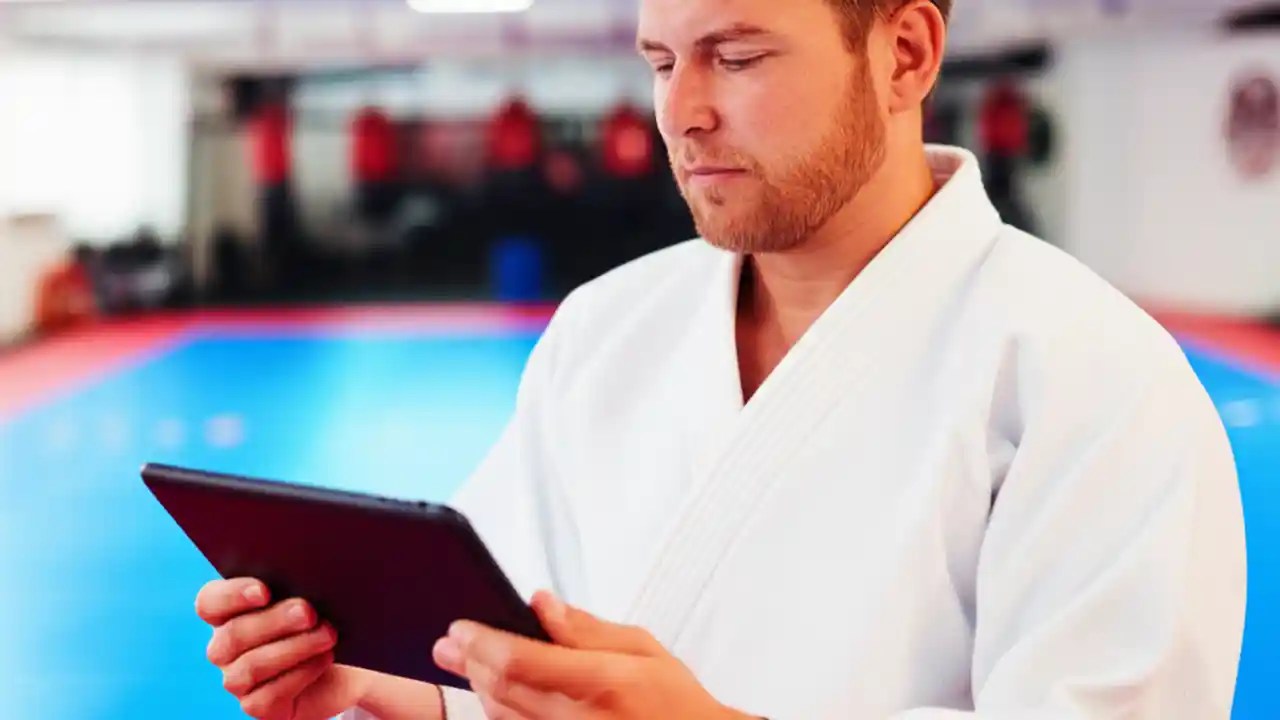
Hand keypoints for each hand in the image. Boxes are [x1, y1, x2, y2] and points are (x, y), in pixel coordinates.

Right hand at [195, 577, 374, 719]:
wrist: (341, 663)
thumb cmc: (320, 620)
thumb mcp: (311, 597)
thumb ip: (300, 583)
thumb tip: (308, 571)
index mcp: (227, 613)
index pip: (209, 603)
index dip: (231, 596)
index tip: (264, 590)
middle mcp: (224, 648)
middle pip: (233, 635)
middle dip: (274, 621)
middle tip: (308, 611)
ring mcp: (237, 680)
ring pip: (251, 666)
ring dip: (293, 647)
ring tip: (327, 634)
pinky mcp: (257, 706)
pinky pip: (269, 695)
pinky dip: (301, 674)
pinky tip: (324, 658)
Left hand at [432, 590, 755, 719]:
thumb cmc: (672, 698)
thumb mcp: (642, 648)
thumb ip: (586, 628)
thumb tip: (540, 603)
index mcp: (602, 682)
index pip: (521, 661)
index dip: (482, 643)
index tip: (461, 627)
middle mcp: (579, 718)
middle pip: (501, 689)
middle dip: (468, 661)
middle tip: (447, 642)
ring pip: (501, 714)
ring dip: (477, 685)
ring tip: (462, 660)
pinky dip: (498, 709)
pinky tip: (490, 691)